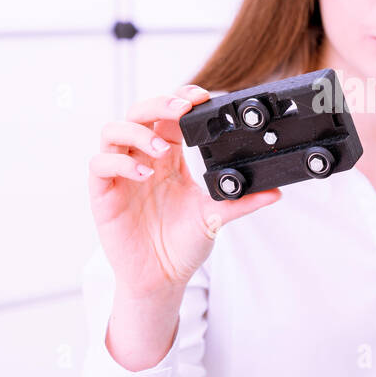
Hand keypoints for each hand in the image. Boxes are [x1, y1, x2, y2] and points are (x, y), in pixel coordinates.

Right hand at [88, 84, 281, 296]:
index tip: (200, 98)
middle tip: (182, 110)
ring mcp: (121, 175)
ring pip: (113, 132)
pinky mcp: (103, 194)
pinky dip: (120, 163)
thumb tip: (275, 191)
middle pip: (139, 113)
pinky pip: (99, 165)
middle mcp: (142, 160)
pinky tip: (144, 175)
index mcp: (168, 158)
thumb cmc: (183, 244)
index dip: (179, 100)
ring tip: (162, 148)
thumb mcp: (215, 218)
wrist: (162, 278)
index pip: (167, 115)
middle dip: (159, 104)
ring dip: (137, 132)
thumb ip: (242, 202)